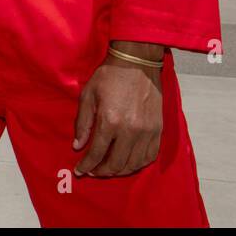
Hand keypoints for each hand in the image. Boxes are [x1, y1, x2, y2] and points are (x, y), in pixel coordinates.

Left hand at [73, 42, 164, 177]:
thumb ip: (83, 123)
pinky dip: (137, 164)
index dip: (86, 165)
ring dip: (119, 171)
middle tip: (92, 171)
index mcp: (110, 121)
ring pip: (134, 164)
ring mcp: (147, 131)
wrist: (137, 63)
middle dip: (101, 171)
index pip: (97, 153)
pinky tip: (127, 163)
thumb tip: (77, 146)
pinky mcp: (158, 130)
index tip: (79, 170)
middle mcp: (130, 130)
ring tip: (108, 169)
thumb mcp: (88, 96)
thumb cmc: (109, 77)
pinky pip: (149, 156)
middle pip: (116, 163)